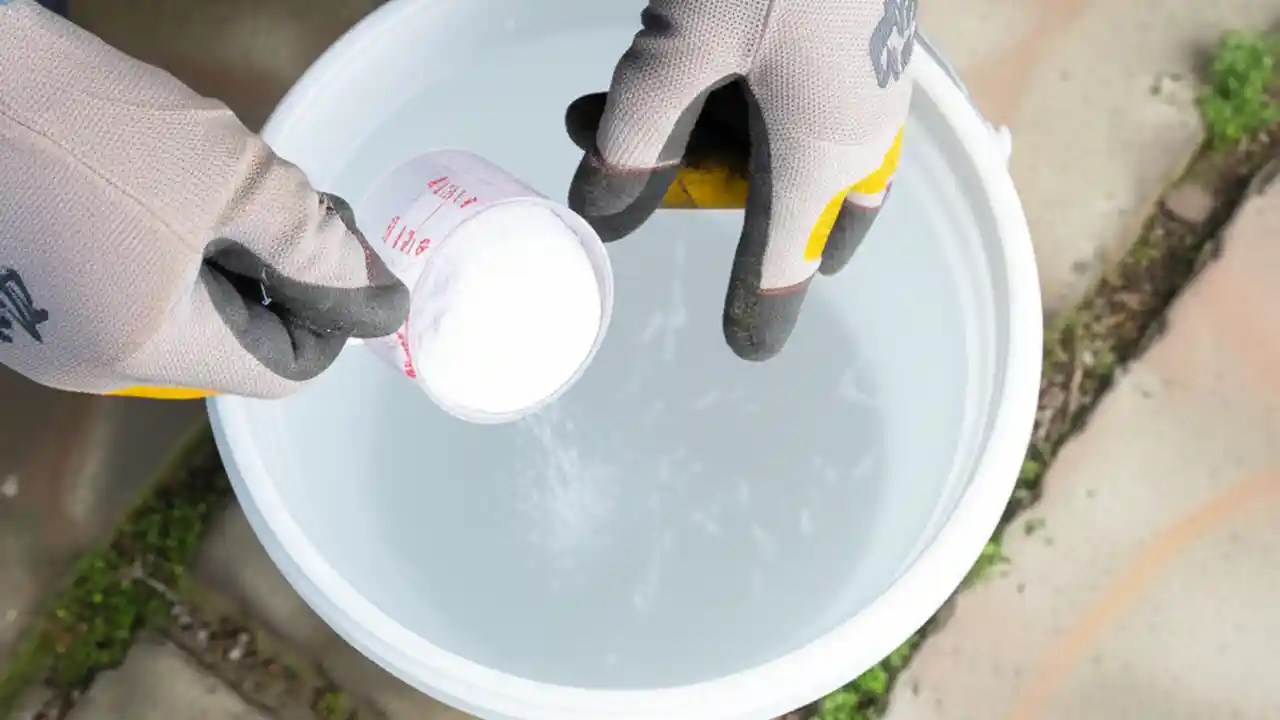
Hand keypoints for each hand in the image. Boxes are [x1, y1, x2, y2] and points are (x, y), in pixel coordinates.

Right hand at [0, 1, 408, 398]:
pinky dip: (171, 258)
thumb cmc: (82, 122)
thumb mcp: (230, 176)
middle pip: (235, 345)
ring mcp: (51, 335)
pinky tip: (166, 195)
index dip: (330, 319)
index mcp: (149, 350)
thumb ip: (316, 248)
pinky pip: (130, 299)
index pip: (285, 373)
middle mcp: (95, 365)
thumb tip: (377, 302)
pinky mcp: (24, 300)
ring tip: (222, 187)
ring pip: (185, 321)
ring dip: (227, 262)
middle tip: (286, 202)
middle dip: (278, 279)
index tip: (338, 254)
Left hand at [565, 0, 916, 360]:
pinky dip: (716, 94)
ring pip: (770, 139)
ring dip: (684, 132)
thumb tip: (598, 214)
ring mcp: (855, 79)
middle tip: (615, 170)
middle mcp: (854, 126)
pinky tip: (670, 69)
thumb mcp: (678, 51)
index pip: (788, 259)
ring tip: (590, 109)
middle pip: (777, 196)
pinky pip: (781, 94)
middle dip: (689, 187)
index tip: (748, 348)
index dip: (762, 306)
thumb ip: (633, 138)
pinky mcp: (843, 39)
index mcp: (826, 151)